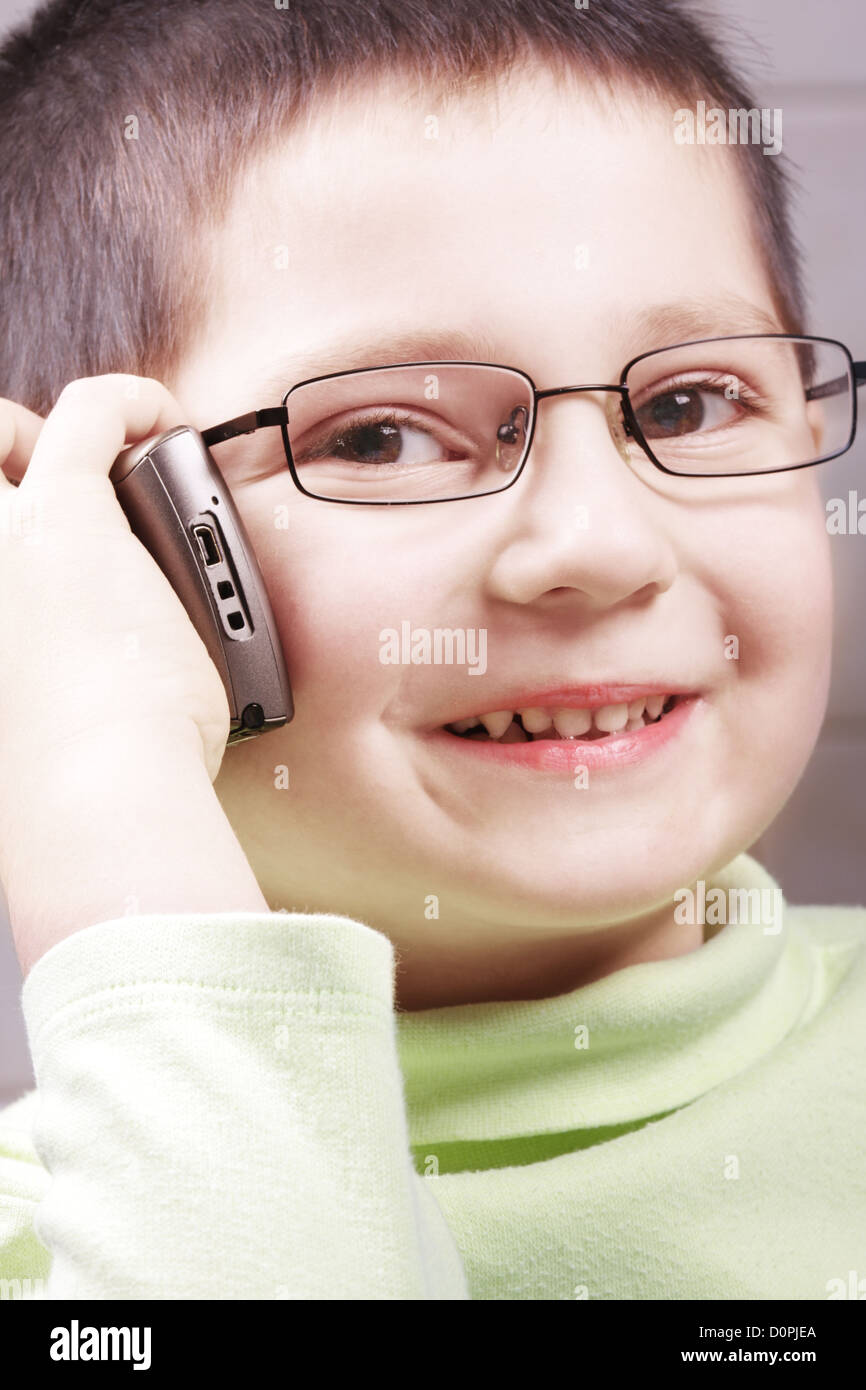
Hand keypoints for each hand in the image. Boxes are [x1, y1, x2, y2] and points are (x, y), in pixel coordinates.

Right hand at [0, 376, 268, 973]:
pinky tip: (166, 417)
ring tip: (121, 447)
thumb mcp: (37, 748)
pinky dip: (129, 400)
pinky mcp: (66, 511)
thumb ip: (49, 710)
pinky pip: (89, 412)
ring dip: (56, 433)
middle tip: (55, 487)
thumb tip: (94, 727)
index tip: (39, 567)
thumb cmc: (79, 801)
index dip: (8, 541)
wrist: (92, 805)